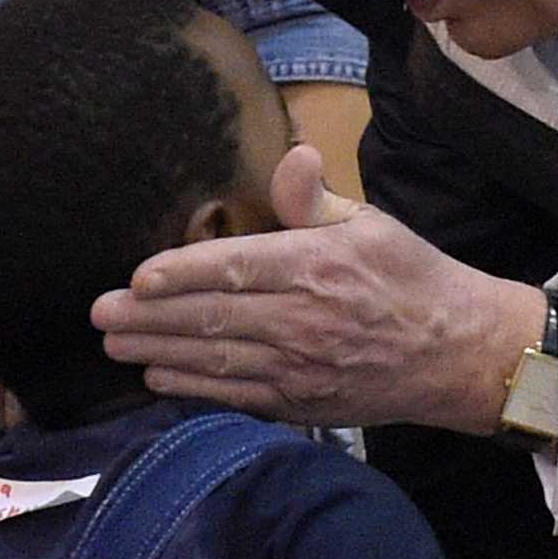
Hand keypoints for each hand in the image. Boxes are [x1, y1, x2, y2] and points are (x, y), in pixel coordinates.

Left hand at [91, 145, 547, 431]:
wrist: (459, 353)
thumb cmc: (409, 277)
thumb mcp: (370, 224)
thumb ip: (316, 198)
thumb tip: (292, 155)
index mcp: (317, 266)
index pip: (236, 269)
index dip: (181, 274)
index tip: (136, 277)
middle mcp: (304, 320)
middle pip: (212, 319)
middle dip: (149, 317)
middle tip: (98, 313)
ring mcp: (302, 368)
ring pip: (216, 360)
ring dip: (159, 352)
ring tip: (113, 344)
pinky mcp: (304, 403)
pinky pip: (237, 396)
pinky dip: (194, 388)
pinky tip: (159, 378)